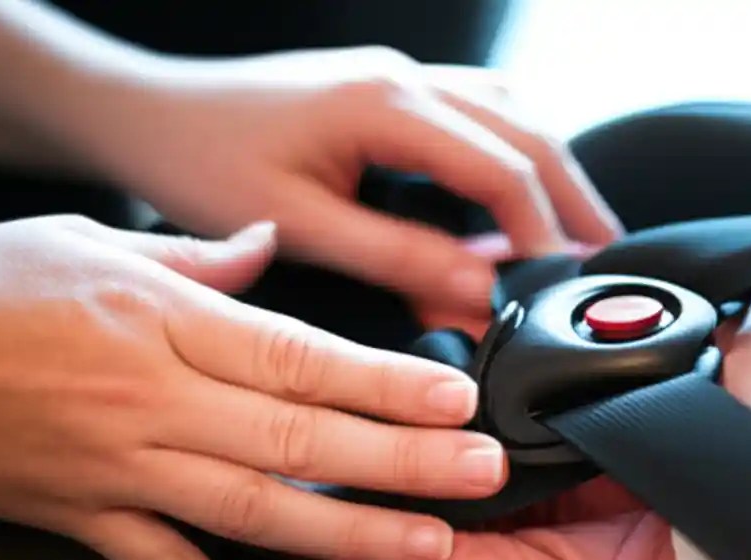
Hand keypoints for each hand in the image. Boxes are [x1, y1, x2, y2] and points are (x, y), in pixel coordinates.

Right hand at [0, 216, 509, 559]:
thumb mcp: (88, 239)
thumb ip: (195, 258)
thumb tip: (265, 250)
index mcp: (161, 319)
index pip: (299, 355)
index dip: (386, 383)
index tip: (454, 400)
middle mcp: (150, 398)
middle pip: (298, 437)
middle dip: (402, 461)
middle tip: (480, 474)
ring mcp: (116, 467)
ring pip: (251, 510)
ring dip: (347, 533)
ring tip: (426, 545)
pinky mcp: (79, 517)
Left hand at [60, 47, 622, 318]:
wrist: (143, 112)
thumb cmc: (199, 161)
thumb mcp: (298, 223)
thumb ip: (396, 257)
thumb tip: (476, 292)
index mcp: (385, 104)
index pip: (501, 166)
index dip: (543, 231)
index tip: (561, 286)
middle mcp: (404, 78)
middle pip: (528, 129)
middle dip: (574, 198)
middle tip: (607, 258)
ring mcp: (398, 76)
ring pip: (511, 114)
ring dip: (551, 171)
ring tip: (579, 232)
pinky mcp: (386, 89)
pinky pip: (479, 112)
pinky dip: (513, 156)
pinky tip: (514, 198)